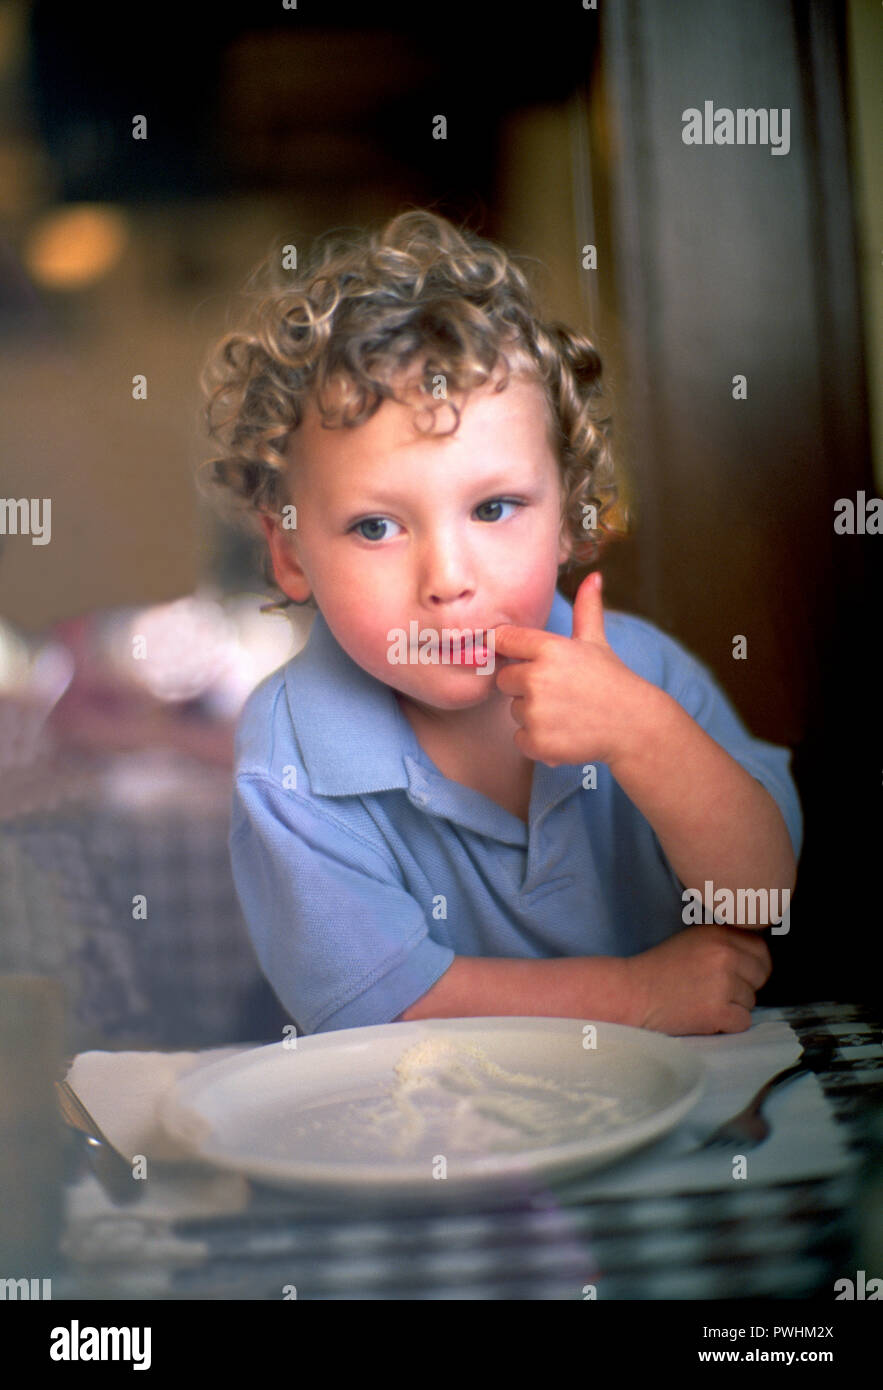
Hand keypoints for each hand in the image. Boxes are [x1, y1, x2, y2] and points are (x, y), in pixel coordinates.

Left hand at [493, 573, 657, 766]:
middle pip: (504, 679)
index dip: (508, 648)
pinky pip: (520, 738)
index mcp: (549, 649)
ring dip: (533, 714)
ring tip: (566, 713)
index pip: (503, 639)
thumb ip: (587, 609)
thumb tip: (594, 576)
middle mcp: (538, 678)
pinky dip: (537, 740)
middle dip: (524, 686)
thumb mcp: (597, 642)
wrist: (634, 726)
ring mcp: (536, 711)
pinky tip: (563, 732)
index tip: (519, 657)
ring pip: (514, 710)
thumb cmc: (612, 681)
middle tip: (557, 692)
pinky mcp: (537, 741)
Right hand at [623, 924, 772, 1033]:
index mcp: (718, 934)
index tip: (740, 974)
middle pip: (761, 975)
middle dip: (746, 986)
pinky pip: (743, 1022)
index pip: (761, 950)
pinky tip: (707, 1016)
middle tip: (719, 990)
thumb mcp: (692, 940)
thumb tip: (756, 953)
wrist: (634, 993)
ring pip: (752, 1001)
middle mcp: (724, 955)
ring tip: (706, 1001)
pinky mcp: (718, 1011)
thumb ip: (723, 941)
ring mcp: (723, 983)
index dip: (754, 965)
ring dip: (734, 1006)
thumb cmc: (660, 967)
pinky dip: (728, 1024)